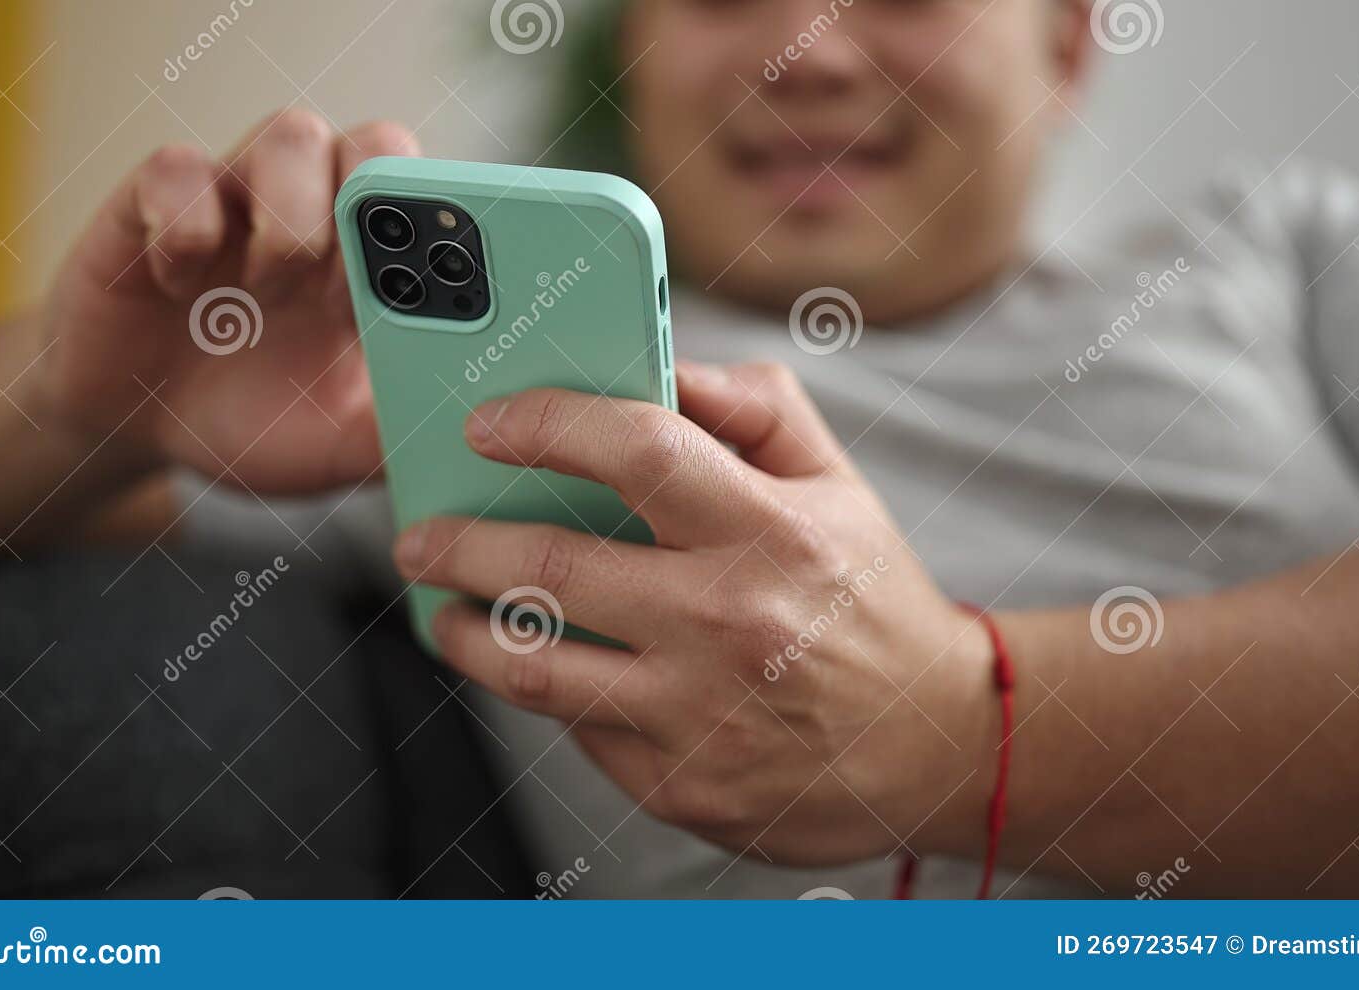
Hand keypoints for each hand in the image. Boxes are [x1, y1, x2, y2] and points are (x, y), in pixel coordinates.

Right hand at [28, 110, 419, 493]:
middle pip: (376, 144)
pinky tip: (179, 288)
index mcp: (374, 264)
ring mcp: (237, 198)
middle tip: (344, 297)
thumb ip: (403, 438)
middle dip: (374, 212)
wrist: (141, 430)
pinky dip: (184, 227)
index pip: (433, 196)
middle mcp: (316, 213)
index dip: (436, 234)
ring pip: (292, 135)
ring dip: (292, 218)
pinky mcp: (151, 202)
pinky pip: (177, 166)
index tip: (416, 298)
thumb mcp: (340, 448)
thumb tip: (477, 446)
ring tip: (268, 289)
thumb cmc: (255, 420)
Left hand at [393, 360, 993, 864]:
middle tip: (422, 533)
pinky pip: (577, 730)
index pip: (637, 449)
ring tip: (440, 607)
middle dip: (459, 542)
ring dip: (464, 629)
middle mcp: (729, 622)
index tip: (490, 423)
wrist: (936, 744)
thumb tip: (663, 366)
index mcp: (771, 532)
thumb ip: (755, 408)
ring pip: (534, 668)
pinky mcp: (678, 785)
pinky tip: (536, 667)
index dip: (547, 424)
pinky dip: (544, 693)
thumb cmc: (873, 601)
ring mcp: (698, 715)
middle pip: (551, 566)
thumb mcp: (839, 485)